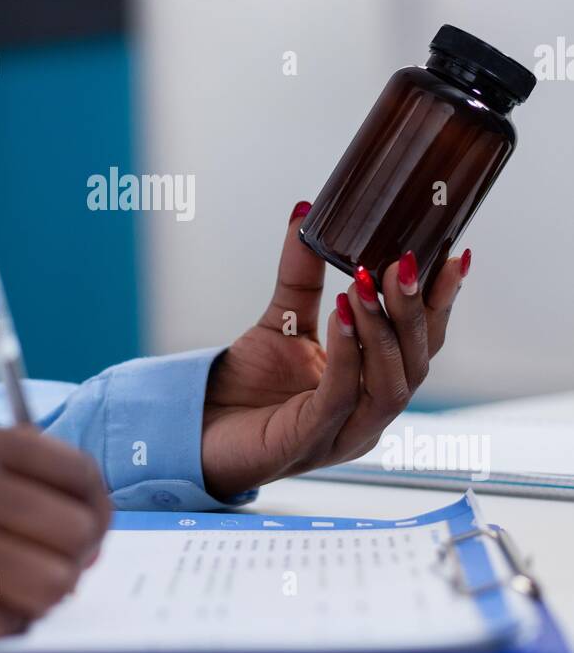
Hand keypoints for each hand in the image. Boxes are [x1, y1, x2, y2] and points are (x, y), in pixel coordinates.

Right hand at [0, 423, 110, 642]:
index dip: (97, 505)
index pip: (76, 472)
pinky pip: (6, 626)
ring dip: (46, 594)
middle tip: (60, 563)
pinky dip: (3, 623)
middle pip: (76, 533)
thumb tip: (85, 507)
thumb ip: (4, 463)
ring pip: (52, 585)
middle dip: (79, 555)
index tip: (92, 523)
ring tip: (20, 588)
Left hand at [201, 202, 468, 500]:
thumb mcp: (283, 318)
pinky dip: (347, 351)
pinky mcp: (310, 441)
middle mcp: (369, 415)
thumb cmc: (247, 387)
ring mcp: (344, 434)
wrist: (198, 431)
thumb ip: (302, 272)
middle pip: (416, 361)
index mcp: (373, 386)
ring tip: (369, 279)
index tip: (454, 255)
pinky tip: (342, 314)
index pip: (421, 342)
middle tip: (406, 261)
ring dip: (384, 327)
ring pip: (390, 383)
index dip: (441, 301)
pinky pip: (340, 395)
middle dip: (415, 308)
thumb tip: (307, 210)